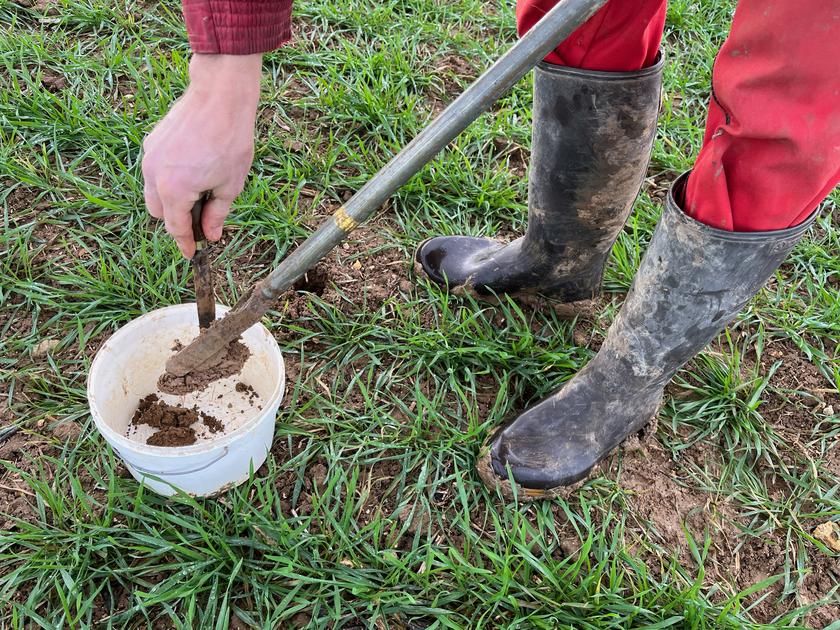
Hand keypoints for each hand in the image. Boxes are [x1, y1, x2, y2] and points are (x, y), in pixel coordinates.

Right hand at [142, 54, 262, 257]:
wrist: (219, 97)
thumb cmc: (230, 141)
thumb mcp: (230, 186)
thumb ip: (217, 214)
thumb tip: (211, 235)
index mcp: (174, 191)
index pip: (175, 228)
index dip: (185, 243)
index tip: (191, 253)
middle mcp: (153, 175)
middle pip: (158, 212)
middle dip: (176, 221)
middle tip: (201, 221)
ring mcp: (149, 156)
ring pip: (152, 191)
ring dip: (170, 200)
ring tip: (199, 193)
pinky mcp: (152, 142)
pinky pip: (155, 171)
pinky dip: (167, 180)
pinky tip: (192, 172)